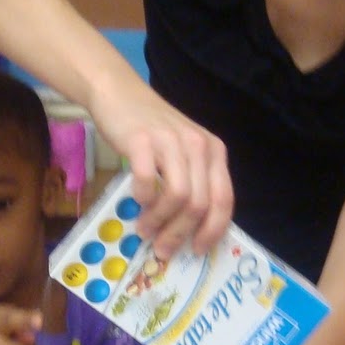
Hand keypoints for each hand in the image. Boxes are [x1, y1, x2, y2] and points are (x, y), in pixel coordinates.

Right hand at [89, 77, 232, 257]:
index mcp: (214, 151)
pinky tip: (136, 201)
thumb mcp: (184, 152)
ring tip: (145, 230)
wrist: (120, 94)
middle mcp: (198, 146)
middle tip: (163, 249)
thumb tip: (190, 230)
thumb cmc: (152, 129)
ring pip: (178, 197)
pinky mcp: (142, 140)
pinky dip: (142, 198)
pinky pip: (147, 181)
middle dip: (180, 234)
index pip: (224, 199)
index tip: (198, 250)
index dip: (213, 230)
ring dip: (160, 221)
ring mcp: (171, 142)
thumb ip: (193, 181)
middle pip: (199, 204)